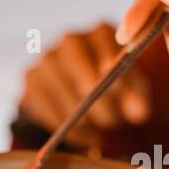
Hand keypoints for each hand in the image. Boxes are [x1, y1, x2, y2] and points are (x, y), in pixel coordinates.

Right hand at [19, 22, 150, 143]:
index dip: (108, 60)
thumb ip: (137, 98)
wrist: (82, 94)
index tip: (115, 84)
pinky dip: (63, 124)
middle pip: (76, 60)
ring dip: (78, 114)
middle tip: (111, 121)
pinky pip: (43, 104)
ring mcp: (47, 57)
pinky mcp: (31, 78)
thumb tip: (138, 113)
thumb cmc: (115, 87)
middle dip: (93, 94)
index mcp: (101, 33)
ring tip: (98, 133)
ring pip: (58, 86)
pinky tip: (83, 136)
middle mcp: (71, 39)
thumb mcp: (132, 90)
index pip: (103, 39)